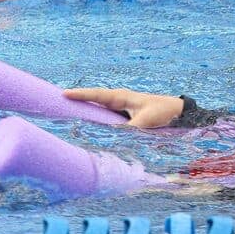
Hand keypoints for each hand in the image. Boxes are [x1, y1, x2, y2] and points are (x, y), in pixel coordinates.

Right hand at [63, 87, 185, 128]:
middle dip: (77, 102)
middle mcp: (118, 102)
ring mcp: (120, 110)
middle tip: (57, 103)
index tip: (64, 94)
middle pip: (93, 101)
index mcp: (121, 97)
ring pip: (98, 112)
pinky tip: (88, 130)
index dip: (80, 95)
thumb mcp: (144, 122)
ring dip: (85, 114)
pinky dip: (97, 123)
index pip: (97, 95)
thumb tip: (110, 140)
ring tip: (66, 117)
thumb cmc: (162, 113)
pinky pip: (106, 120)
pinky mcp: (124, 119)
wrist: (178, 113)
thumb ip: (127, 131)